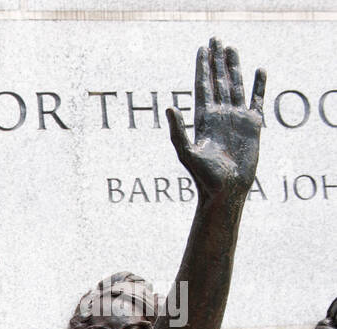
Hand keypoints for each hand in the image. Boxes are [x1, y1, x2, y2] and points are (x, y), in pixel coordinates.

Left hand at [166, 38, 264, 199]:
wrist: (226, 189)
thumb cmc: (204, 176)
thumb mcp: (187, 153)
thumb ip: (177, 131)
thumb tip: (170, 107)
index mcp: (204, 118)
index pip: (202, 86)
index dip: (202, 67)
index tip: (202, 49)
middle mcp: (220, 115)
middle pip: (218, 81)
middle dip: (216, 61)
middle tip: (215, 39)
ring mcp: (236, 118)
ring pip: (236, 86)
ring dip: (234, 67)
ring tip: (232, 48)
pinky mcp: (253, 125)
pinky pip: (256, 100)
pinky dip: (258, 86)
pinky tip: (259, 71)